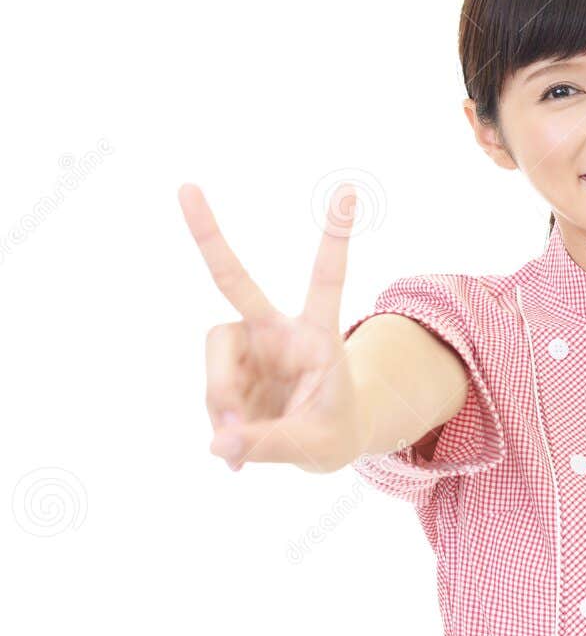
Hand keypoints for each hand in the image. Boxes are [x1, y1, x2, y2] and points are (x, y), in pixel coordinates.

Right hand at [178, 182, 366, 473]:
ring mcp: (246, 349)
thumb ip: (270, 445)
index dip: (335, 237)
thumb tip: (217, 443)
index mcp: (318, 335)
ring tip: (238, 440)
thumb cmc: (333, 433)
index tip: (350, 191)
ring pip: (214, 359)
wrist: (321, 441)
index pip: (328, 279)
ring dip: (219, 400)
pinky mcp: (226, 372)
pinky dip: (217, 425)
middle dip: (209, 235)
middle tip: (186, 187)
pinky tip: (233, 448)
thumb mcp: (318, 448)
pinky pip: (209, 394)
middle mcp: (276, 331)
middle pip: (234, 281)